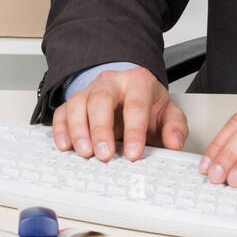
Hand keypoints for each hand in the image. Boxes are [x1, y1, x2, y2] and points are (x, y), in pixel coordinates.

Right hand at [52, 66, 187, 161]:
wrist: (132, 94)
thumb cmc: (148, 105)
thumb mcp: (168, 114)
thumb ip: (175, 127)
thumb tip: (174, 142)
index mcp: (138, 82)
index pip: (136, 104)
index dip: (135, 130)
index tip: (135, 153)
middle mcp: (112, 82)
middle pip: (101, 99)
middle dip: (101, 129)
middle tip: (104, 155)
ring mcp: (90, 90)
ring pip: (78, 104)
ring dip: (79, 130)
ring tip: (85, 153)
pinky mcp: (74, 102)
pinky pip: (62, 112)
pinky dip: (61, 129)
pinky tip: (65, 145)